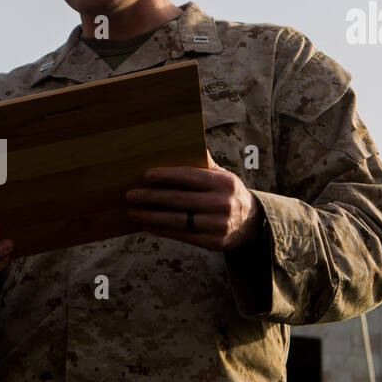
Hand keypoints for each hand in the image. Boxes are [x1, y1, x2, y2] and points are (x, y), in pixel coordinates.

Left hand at [124, 149, 262, 251]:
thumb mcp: (221, 175)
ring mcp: (219, 225)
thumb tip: (184, 139)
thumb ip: (203, 162)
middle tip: (130, 195)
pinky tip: (147, 225)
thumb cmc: (225, 192)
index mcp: (224, 182)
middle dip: (151, 197)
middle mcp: (223, 203)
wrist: (250, 222)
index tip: (145, 176)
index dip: (166, 176)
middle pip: (179, 200)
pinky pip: (182, 236)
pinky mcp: (214, 242)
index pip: (190, 177)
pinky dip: (161, 230)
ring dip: (151, 216)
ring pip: (177, 221)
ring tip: (133, 212)